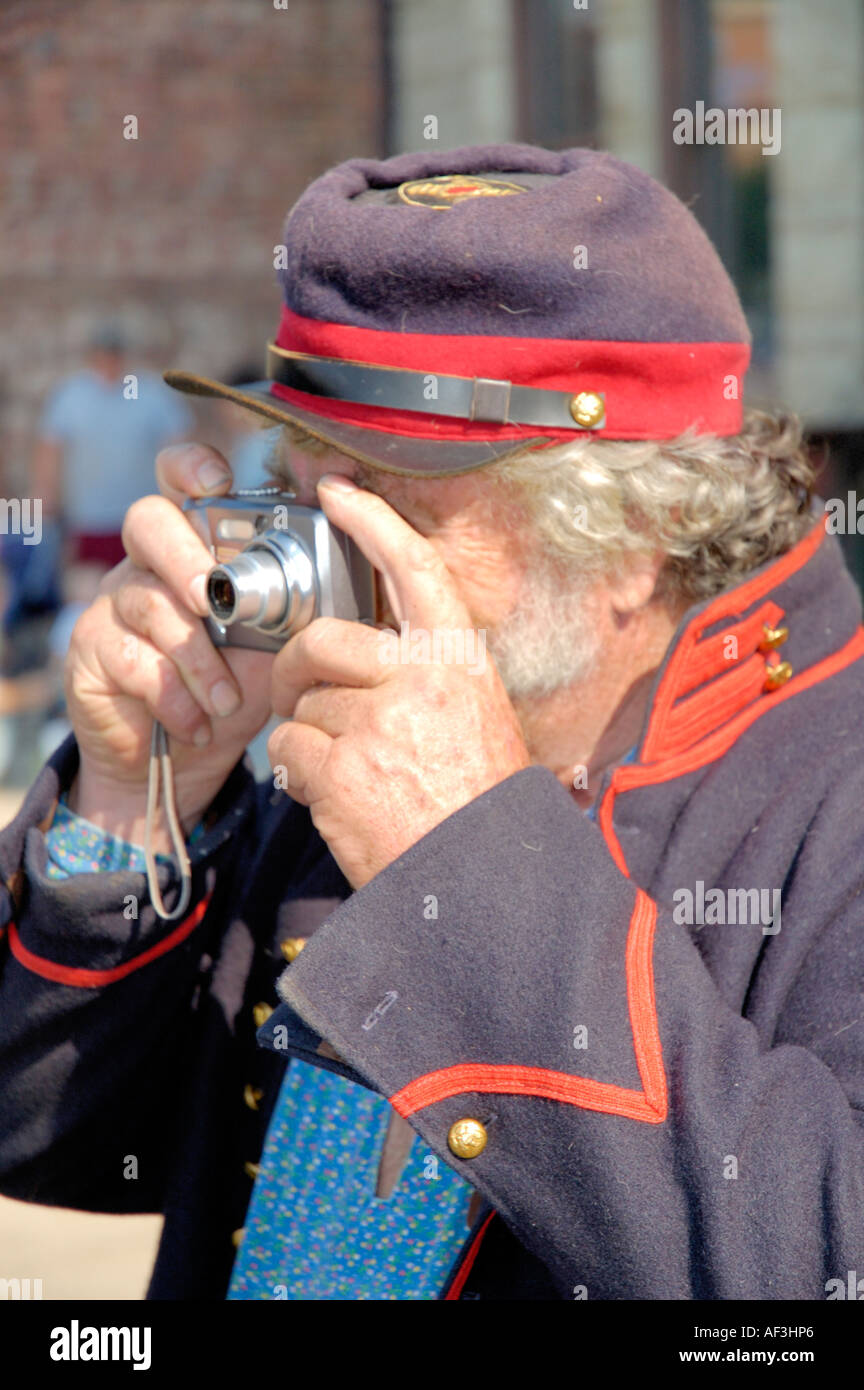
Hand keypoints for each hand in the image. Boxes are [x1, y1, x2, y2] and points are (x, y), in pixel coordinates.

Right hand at [65, 444, 274, 846]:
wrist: (187, 759)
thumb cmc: (237, 689)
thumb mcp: (275, 649)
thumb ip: (290, 611)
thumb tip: (329, 589)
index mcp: (199, 545)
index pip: (180, 480)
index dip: (190, 466)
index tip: (215, 480)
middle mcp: (150, 561)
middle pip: (148, 520)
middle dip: (186, 559)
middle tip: (213, 603)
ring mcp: (114, 601)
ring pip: (148, 600)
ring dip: (196, 658)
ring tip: (226, 701)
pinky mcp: (91, 648)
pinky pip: (131, 658)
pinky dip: (173, 697)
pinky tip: (196, 723)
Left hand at [267, 475, 530, 888]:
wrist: (486, 880)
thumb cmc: (480, 804)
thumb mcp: (476, 718)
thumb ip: (426, 676)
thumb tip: (360, 653)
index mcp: (460, 661)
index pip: (415, 570)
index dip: (373, 522)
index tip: (338, 492)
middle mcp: (422, 680)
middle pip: (323, 641)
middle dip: (296, 668)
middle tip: (296, 692)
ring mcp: (380, 722)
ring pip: (302, 704)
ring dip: (308, 738)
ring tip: (348, 774)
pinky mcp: (343, 768)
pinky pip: (288, 749)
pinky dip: (296, 774)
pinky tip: (332, 796)